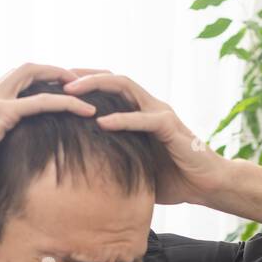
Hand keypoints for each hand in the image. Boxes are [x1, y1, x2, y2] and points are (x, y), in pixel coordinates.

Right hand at [0, 63, 94, 195]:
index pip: (15, 82)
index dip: (39, 81)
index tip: (62, 90)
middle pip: (27, 69)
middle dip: (56, 71)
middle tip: (82, 80)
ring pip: (35, 75)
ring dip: (65, 78)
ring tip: (91, 86)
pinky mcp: (0, 113)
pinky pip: (41, 102)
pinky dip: (67, 103)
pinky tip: (87, 110)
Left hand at [61, 71, 231, 206]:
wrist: (207, 185)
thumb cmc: (173, 178)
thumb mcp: (135, 167)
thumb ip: (115, 160)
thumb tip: (83, 174)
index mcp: (139, 113)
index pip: (107, 89)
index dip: (82, 85)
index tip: (54, 88)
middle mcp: (149, 106)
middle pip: (112, 79)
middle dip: (82, 76)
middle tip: (54, 80)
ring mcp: (160, 113)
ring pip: (125, 87)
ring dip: (96, 87)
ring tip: (71, 92)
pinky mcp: (170, 127)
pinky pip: (143, 118)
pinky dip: (122, 119)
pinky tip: (101, 123)